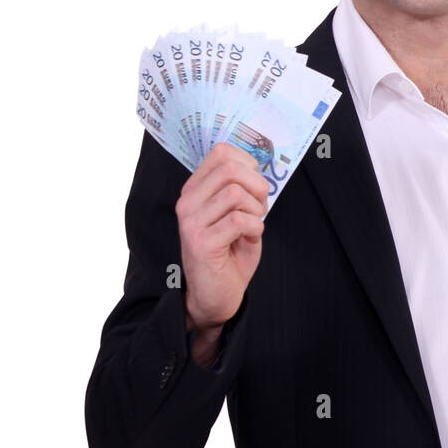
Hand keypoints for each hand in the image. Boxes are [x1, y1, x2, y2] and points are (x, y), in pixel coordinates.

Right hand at [176, 142, 269, 335]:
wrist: (215, 294)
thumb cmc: (230, 253)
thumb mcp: (236, 213)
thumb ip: (243, 189)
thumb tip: (260, 168)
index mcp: (195, 190)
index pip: (221, 152)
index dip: (249, 165)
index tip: (255, 187)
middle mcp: (188, 202)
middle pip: (230, 168)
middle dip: (257, 186)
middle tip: (259, 207)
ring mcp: (191, 222)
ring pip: (236, 193)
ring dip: (256, 209)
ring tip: (253, 224)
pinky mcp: (201, 243)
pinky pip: (238, 221)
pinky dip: (255, 228)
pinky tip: (250, 238)